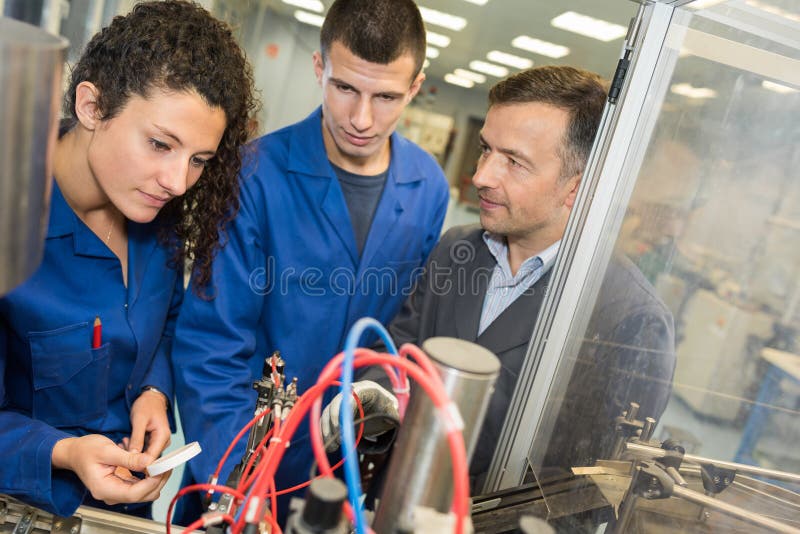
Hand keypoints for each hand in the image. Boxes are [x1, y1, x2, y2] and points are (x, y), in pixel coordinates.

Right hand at [52, 434, 169, 504]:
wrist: (74, 452)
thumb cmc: (85, 450)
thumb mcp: (107, 450)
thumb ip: (129, 458)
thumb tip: (149, 462)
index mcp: (104, 489)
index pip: (134, 494)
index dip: (151, 483)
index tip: (162, 469)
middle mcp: (111, 494)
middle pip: (142, 495)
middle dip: (158, 480)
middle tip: (167, 462)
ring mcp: (116, 491)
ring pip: (144, 490)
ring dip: (154, 476)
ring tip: (158, 458)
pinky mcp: (121, 485)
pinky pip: (140, 483)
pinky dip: (148, 473)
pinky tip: (148, 460)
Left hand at [127, 389, 170, 457]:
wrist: (151, 398)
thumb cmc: (146, 405)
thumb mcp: (139, 420)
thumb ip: (137, 438)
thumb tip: (133, 456)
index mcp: (163, 436)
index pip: (153, 457)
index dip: (140, 463)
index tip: (126, 462)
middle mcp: (163, 442)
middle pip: (148, 458)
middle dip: (134, 456)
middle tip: (123, 445)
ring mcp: (158, 443)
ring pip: (144, 456)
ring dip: (133, 452)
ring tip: (124, 441)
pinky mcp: (153, 442)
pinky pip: (143, 451)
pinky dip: (134, 448)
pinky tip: (127, 441)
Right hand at [321, 380, 399, 452]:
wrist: (383, 409)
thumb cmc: (389, 410)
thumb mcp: (393, 412)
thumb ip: (392, 415)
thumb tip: (389, 420)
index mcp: (366, 388)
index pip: (350, 397)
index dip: (343, 412)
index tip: (342, 430)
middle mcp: (351, 391)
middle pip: (335, 404)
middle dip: (333, 423)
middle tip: (338, 441)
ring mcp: (342, 400)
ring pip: (328, 412)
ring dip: (326, 430)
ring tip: (330, 448)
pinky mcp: (336, 410)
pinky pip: (326, 419)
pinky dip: (324, 431)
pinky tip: (326, 445)